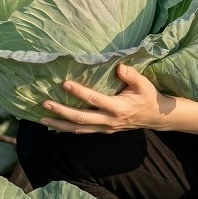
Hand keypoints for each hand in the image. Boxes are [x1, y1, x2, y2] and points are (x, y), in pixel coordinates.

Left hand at [39, 64, 173, 133]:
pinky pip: (82, 131)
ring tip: (42, 119)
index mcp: (118, 108)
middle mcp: (109, 121)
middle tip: (45, 104)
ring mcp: (105, 128)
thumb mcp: (144, 84)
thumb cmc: (148, 97)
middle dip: (61, 112)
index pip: (94, 100)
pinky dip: (67, 129)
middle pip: (81, 118)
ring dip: (59, 124)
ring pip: (79, 129)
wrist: (155, 117)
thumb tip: (118, 66)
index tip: (64, 84)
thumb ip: (131, 75)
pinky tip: (54, 125)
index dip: (79, 93)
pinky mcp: (103, 131)